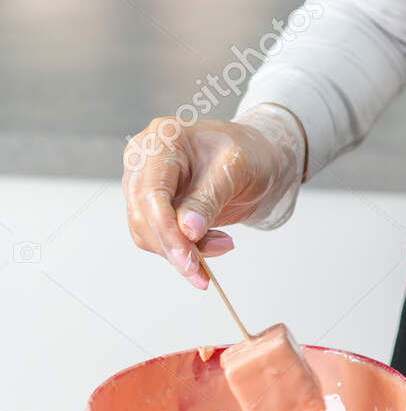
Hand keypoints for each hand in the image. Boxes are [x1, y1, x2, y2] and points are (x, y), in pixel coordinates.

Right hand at [122, 115, 296, 288]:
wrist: (256, 155)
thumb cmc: (247, 151)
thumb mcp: (236, 169)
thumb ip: (208, 199)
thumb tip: (187, 230)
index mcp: (162, 139)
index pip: (152, 194)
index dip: (167, 232)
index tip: (189, 261)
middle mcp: (144, 160)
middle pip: (143, 216)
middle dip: (175, 248)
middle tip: (204, 270)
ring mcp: (143, 182)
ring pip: (147, 232)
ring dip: (181, 251)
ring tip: (221, 245)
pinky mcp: (151, 204)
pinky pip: (157, 236)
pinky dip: (183, 249)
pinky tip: (211, 244)